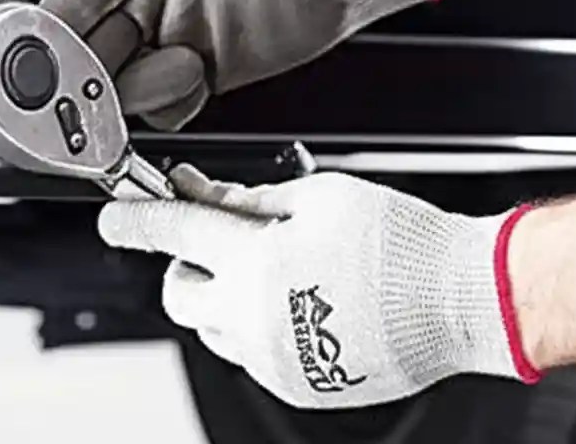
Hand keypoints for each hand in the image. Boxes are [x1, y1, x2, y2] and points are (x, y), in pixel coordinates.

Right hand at [42, 0, 447, 129]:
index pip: (65, 5)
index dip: (48, 36)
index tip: (47, 57)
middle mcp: (142, 7)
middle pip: (85, 57)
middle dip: (95, 74)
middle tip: (124, 68)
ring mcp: (167, 42)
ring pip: (121, 89)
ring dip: (147, 88)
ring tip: (187, 61)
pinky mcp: (196, 75)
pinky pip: (162, 109)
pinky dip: (176, 103)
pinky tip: (202, 75)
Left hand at [98, 165, 537, 408]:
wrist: (462, 300)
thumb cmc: (398, 241)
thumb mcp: (318, 198)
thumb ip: (247, 200)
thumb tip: (199, 191)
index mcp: (254, 259)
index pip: (171, 231)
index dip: (134, 219)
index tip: (113, 217)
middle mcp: (252, 315)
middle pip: (179, 292)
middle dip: (185, 265)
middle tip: (220, 246)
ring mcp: (273, 357)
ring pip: (212, 328)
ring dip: (221, 298)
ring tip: (275, 275)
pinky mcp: (297, 385)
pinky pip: (251, 355)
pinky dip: (257, 328)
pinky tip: (302, 305)